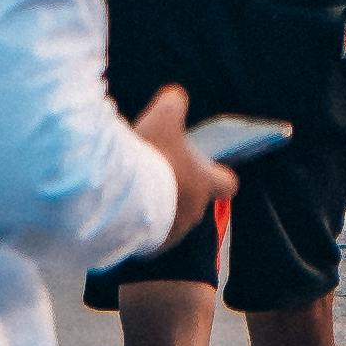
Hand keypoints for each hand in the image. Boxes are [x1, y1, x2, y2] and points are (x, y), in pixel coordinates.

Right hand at [135, 82, 225, 243]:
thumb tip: (174, 97)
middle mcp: (194, 213)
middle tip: (158, 172)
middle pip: (194, 200)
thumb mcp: (163, 115)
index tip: (206, 167)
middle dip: (179, 188)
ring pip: (170, 219)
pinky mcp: (147, 249)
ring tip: (137, 191)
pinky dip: (139, 225)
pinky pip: (147, 236)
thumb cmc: (149, 156)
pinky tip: (124, 210)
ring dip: (158, 207)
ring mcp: (171, 234)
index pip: (227, 183)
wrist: (119, 196)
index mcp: (206, 184)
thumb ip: (174, 102)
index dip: (218, 174)